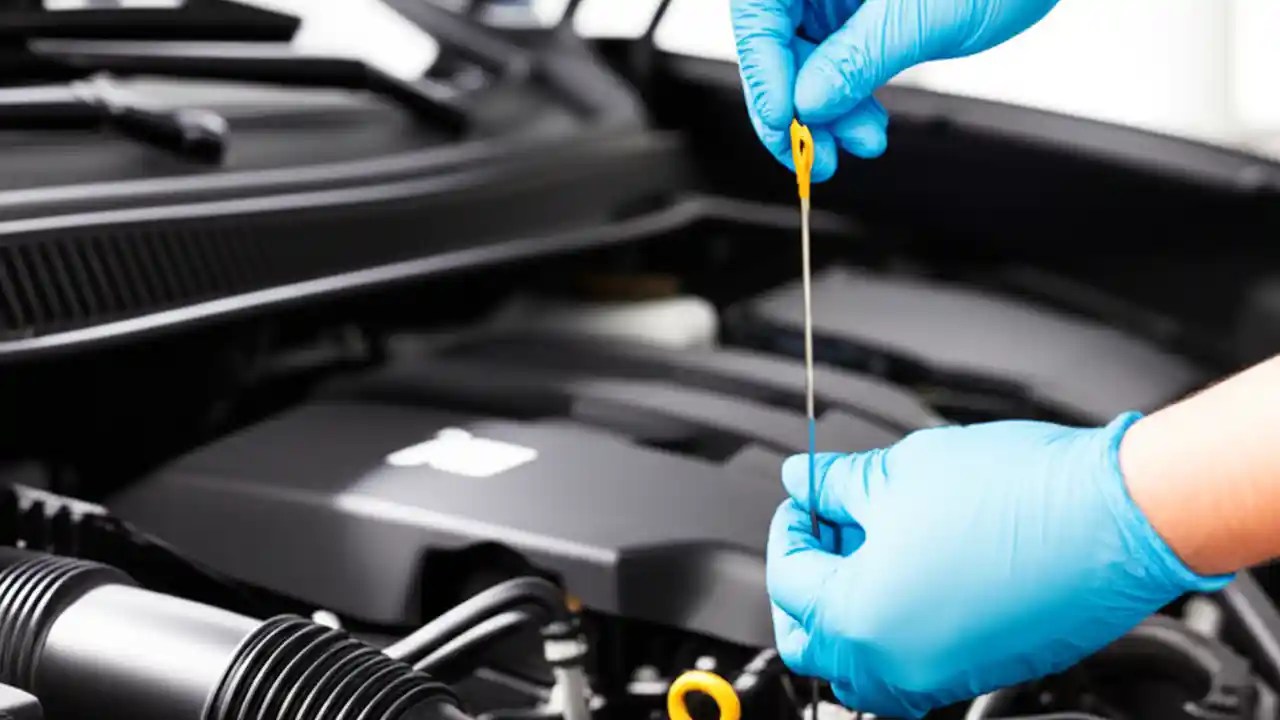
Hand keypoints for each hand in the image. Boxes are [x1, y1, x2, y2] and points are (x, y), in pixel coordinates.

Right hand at [732, 0, 1060, 178]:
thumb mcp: (920, 17)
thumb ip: (853, 62)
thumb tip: (805, 106)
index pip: (759, 16)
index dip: (764, 74)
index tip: (785, 123)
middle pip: (774, 42)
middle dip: (796, 106)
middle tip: (815, 155)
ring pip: (803, 60)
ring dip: (824, 113)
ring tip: (856, 144)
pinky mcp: (859, 13)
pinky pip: (834, 62)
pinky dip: (847, 100)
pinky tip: (864, 126)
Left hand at [767, 413, 1231, 717]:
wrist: (1118, 518)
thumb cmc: (1020, 495)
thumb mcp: (901, 472)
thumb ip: (837, 485)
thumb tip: (805, 480)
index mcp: (859, 618)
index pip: (788, 579)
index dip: (790, 527)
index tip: (806, 498)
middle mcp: (894, 665)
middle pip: (811, 637)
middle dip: (807, 579)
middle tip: (828, 526)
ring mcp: (938, 676)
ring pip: (858, 661)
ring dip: (847, 606)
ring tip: (871, 542)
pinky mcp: (978, 671)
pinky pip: (908, 663)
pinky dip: (892, 623)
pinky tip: (911, 565)